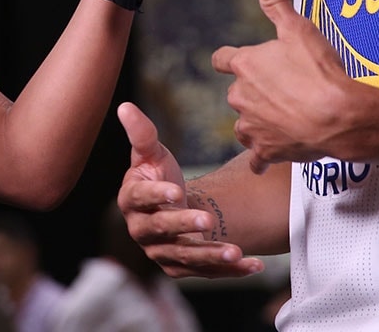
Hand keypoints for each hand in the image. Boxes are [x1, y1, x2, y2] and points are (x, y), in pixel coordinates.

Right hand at [115, 102, 261, 277]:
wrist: (171, 206)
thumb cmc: (158, 175)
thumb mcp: (151, 152)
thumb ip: (141, 133)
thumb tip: (125, 106)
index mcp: (131, 200)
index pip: (140, 199)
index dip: (156, 195)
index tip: (176, 190)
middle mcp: (142, 230)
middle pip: (162, 230)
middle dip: (184, 225)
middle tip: (207, 219)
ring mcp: (161, 252)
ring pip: (186, 256)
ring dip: (211, 255)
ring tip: (235, 251)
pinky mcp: (182, 268)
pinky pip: (207, 271)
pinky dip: (231, 271)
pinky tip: (254, 265)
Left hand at [212, 0, 361, 172]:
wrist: (339, 117)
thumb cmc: (319, 71)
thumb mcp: (298, 27)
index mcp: (245, 65)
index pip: (223, 59)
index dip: (230, 59)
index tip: (235, 61)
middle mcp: (241, 96)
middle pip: (237, 92)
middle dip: (254, 90)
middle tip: (282, 88)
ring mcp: (252, 126)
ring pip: (245, 123)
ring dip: (258, 120)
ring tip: (283, 116)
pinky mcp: (266, 151)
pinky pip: (257, 157)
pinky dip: (264, 155)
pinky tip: (273, 153)